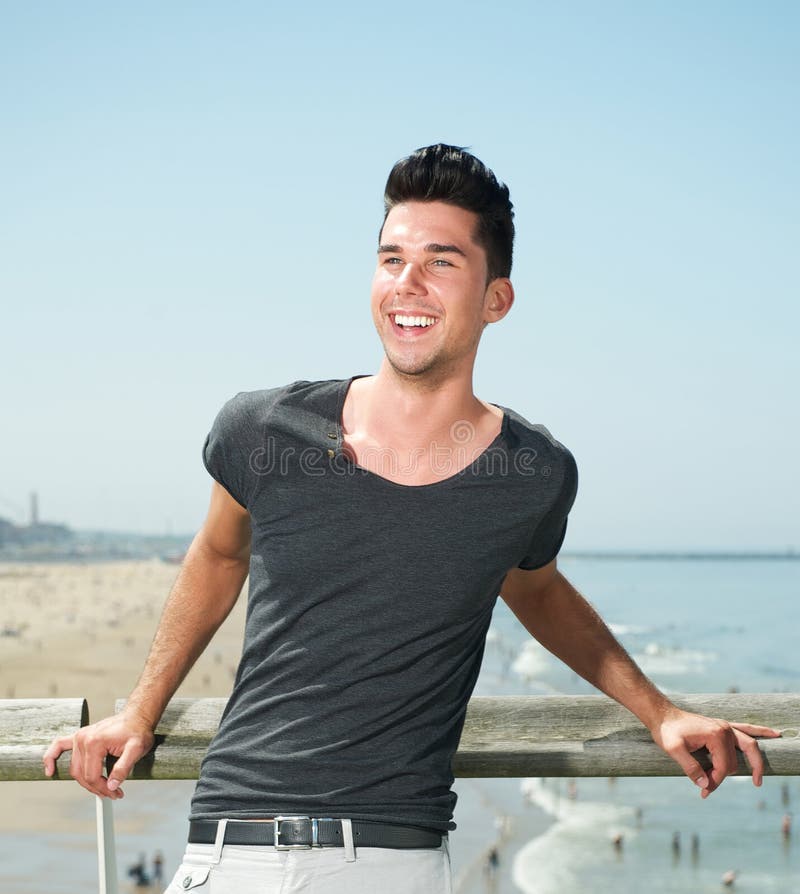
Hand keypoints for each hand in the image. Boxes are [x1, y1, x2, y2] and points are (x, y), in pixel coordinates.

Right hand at [42, 709, 154, 798]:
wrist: (136, 716)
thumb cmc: (137, 730)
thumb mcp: (136, 749)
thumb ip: (123, 768)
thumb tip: (111, 785)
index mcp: (95, 742)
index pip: (92, 776)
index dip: (102, 789)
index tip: (115, 793)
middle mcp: (83, 739)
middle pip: (82, 774)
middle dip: (96, 788)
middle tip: (112, 794)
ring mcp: (79, 737)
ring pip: (75, 768)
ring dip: (85, 781)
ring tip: (100, 789)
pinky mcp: (79, 736)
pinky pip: (59, 746)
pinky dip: (52, 757)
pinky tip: (50, 770)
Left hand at [653, 708, 780, 797]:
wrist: (662, 714)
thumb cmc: (666, 730)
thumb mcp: (673, 750)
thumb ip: (690, 767)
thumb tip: (705, 784)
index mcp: (715, 734)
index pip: (723, 766)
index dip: (715, 781)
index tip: (703, 791)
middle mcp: (725, 729)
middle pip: (735, 760)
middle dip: (724, 777)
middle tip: (708, 790)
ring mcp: (725, 726)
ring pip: (749, 745)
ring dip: (755, 762)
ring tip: (758, 781)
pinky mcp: (722, 726)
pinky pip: (746, 730)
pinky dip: (760, 732)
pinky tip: (774, 734)